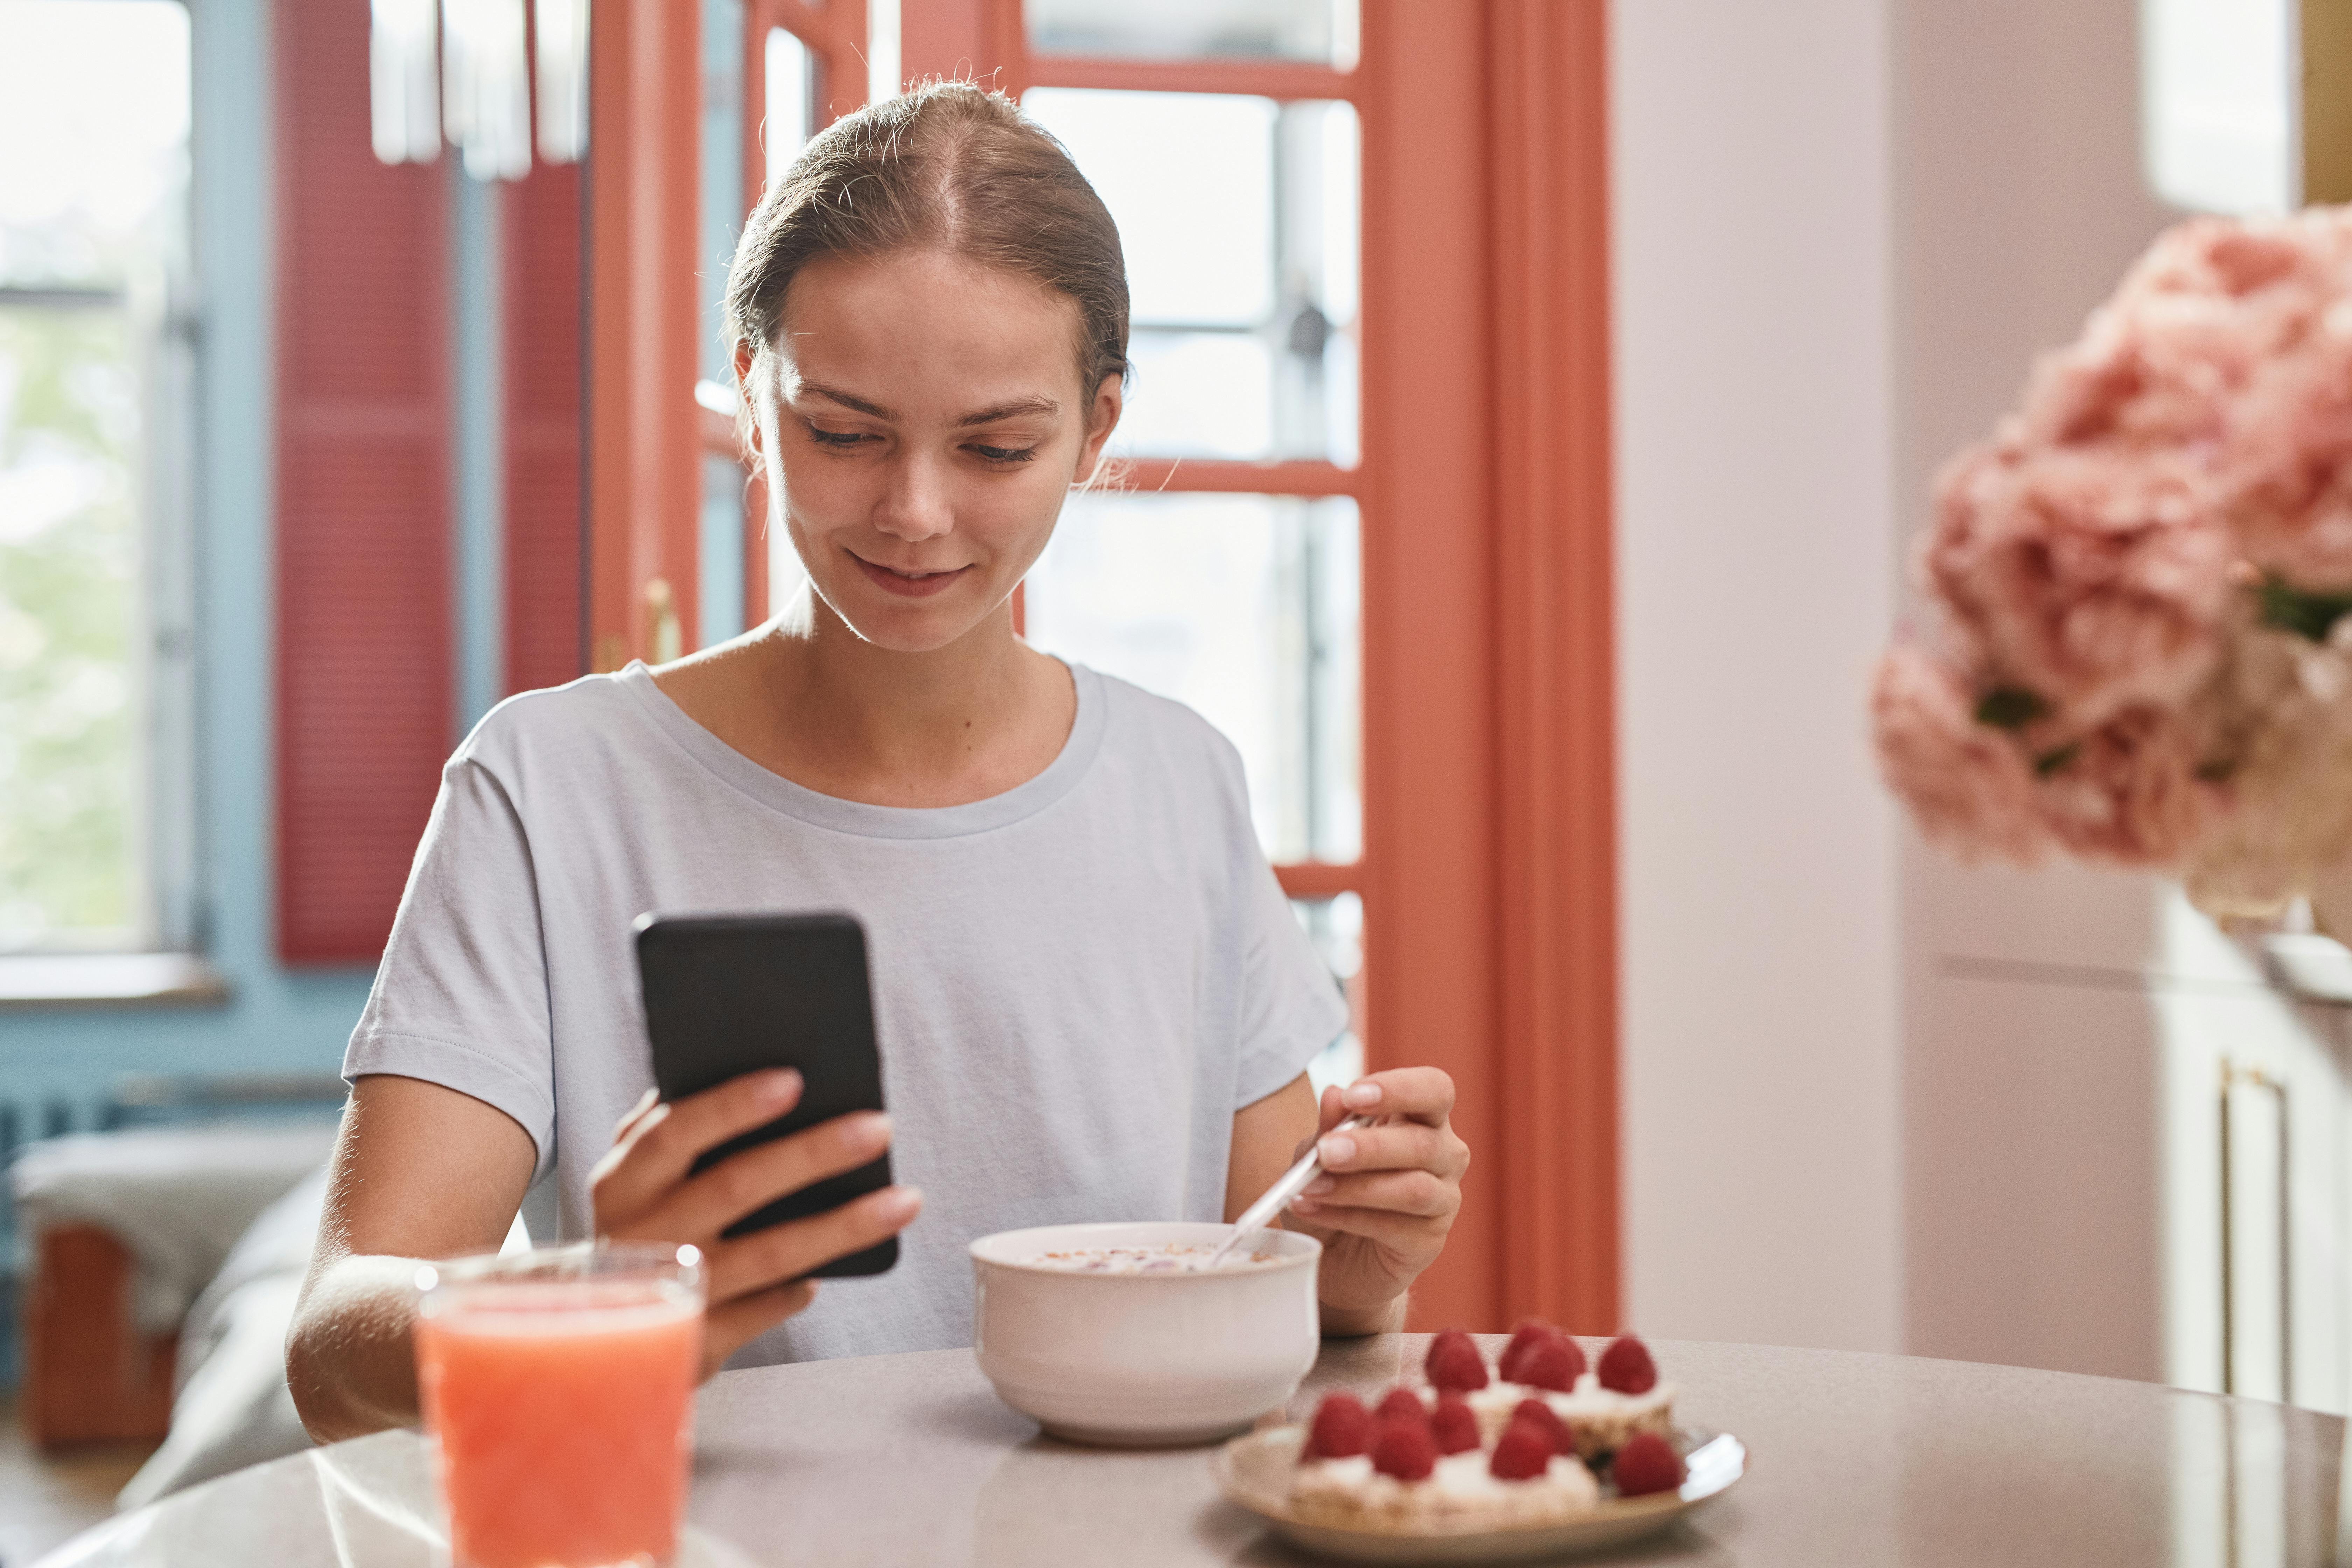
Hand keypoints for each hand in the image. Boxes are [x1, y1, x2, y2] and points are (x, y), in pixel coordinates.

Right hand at [589, 1070, 921, 1375]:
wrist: (594, 1333)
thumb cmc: (637, 1226)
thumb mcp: (634, 1177)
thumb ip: (666, 1125)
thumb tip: (726, 1066)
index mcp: (622, 1182)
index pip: (674, 1132)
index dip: (732, 1106)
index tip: (794, 1080)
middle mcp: (642, 1235)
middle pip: (737, 1186)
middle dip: (814, 1154)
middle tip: (878, 1126)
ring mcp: (673, 1292)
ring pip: (771, 1254)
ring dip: (843, 1226)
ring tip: (904, 1200)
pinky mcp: (697, 1343)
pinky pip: (767, 1309)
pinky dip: (800, 1290)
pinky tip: (827, 1273)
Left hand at [1283, 1068, 1467, 1328]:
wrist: (1330, 1253)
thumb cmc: (1332, 1188)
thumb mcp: (1319, 1152)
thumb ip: (1329, 1126)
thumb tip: (1333, 1095)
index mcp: (1422, 1118)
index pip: (1434, 1089)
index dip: (1399, 1089)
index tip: (1353, 1095)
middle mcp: (1444, 1155)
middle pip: (1423, 1143)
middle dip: (1369, 1146)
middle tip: (1326, 1152)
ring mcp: (1443, 1201)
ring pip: (1414, 1189)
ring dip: (1355, 1187)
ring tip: (1310, 1187)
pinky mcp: (1429, 1242)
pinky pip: (1394, 1227)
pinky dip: (1346, 1217)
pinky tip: (1313, 1210)